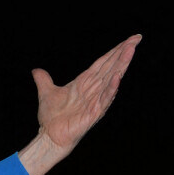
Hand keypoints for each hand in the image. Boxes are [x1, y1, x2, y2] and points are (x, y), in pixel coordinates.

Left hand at [19, 34, 140, 174]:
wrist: (50, 135)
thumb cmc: (52, 117)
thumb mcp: (46, 93)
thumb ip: (44, 80)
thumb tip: (36, 70)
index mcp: (84, 82)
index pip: (103, 63)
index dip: (115, 51)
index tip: (129, 39)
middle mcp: (93, 89)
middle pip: (111, 67)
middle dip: (123, 53)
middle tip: (137, 39)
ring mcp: (96, 100)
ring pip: (111, 79)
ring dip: (121, 65)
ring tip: (130, 51)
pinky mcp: (94, 112)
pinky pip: (105, 98)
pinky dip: (111, 88)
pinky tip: (117, 77)